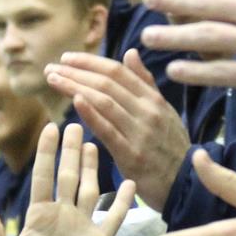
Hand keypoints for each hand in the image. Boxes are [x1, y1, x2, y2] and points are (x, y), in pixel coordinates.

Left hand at [0, 123, 132, 235]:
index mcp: (38, 216)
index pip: (43, 177)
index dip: (46, 153)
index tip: (49, 128)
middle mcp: (62, 215)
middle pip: (68, 176)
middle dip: (70, 151)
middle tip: (75, 124)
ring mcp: (83, 226)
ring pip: (90, 188)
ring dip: (92, 167)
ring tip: (93, 144)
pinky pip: (113, 216)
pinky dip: (122, 200)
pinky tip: (130, 183)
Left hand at [46, 49, 189, 210]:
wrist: (185, 183)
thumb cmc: (170, 146)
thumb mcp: (164, 111)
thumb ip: (145, 83)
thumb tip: (130, 52)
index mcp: (153, 99)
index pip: (118, 72)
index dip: (90, 62)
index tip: (66, 57)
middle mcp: (147, 111)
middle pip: (107, 84)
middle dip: (76, 72)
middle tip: (50, 67)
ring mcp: (140, 132)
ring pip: (105, 102)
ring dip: (75, 87)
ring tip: (53, 80)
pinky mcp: (132, 155)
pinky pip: (109, 131)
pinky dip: (91, 114)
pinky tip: (74, 101)